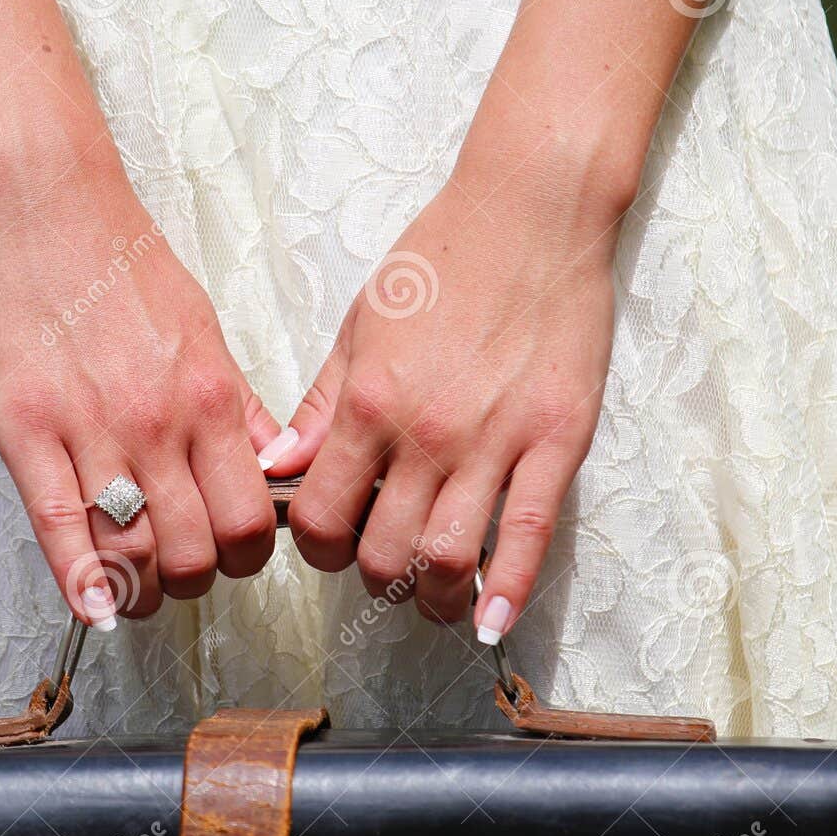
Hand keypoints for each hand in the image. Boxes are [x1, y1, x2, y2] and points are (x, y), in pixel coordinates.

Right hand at [0, 157, 281, 626]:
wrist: (49, 212)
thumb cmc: (126, 267)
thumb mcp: (207, 332)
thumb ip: (240, 408)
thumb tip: (273, 466)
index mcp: (211, 400)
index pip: (251, 520)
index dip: (248, 557)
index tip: (232, 555)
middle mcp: (158, 424)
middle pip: (195, 551)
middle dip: (196, 578)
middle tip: (183, 572)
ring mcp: (90, 431)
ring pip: (131, 551)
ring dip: (142, 589)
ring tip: (138, 588)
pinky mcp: (26, 431)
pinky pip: (56, 525)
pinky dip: (78, 581)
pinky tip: (92, 607)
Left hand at [264, 167, 617, 640]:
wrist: (532, 212)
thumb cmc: (442, 258)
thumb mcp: (362, 324)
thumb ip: (322, 405)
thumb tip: (279, 464)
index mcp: (369, 404)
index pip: (319, 514)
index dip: (313, 545)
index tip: (325, 541)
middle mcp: (426, 434)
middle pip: (381, 553)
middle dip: (369, 576)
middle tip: (377, 567)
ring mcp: (495, 442)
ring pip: (447, 557)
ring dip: (429, 597)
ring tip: (428, 597)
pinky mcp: (556, 442)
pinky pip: (528, 534)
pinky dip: (508, 590)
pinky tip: (491, 623)